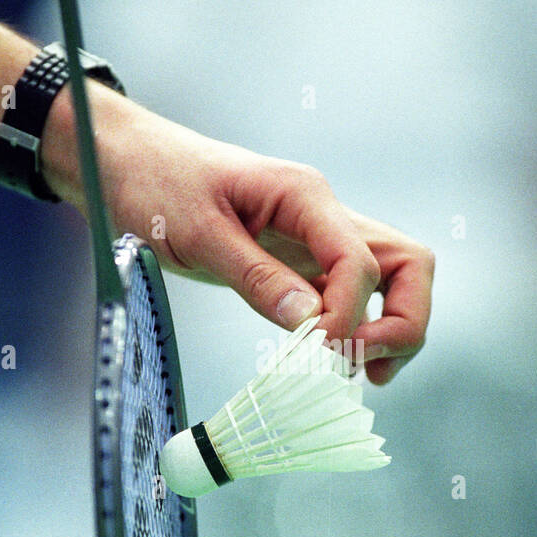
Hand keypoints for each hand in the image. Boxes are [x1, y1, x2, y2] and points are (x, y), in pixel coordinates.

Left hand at [43, 82, 432, 383]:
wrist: (128, 163)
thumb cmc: (155, 184)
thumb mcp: (198, 234)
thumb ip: (255, 277)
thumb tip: (312, 324)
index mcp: (305, 196)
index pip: (360, 261)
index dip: (350, 315)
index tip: (319, 353)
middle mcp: (325, 215)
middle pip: (408, 265)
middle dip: (403, 320)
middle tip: (361, 365)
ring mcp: (319, 239)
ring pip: (394, 280)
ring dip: (394, 327)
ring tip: (363, 373)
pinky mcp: (303, 262)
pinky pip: (357, 295)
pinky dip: (363, 328)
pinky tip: (340, 361)